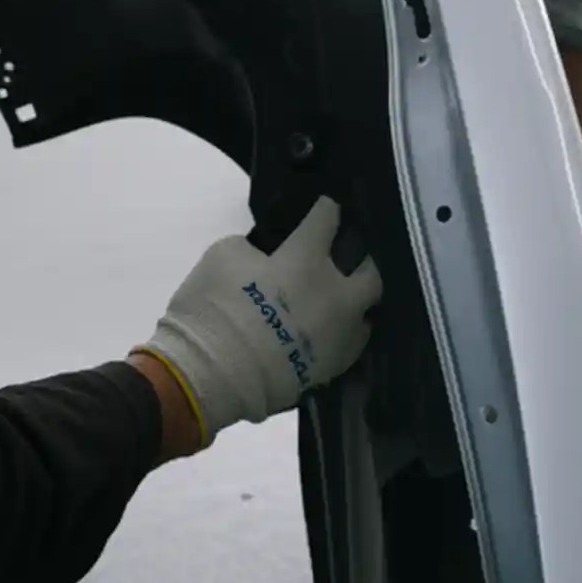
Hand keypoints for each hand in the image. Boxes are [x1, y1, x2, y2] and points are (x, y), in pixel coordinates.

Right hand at [135, 197, 380, 446]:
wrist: (211, 374)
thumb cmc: (213, 308)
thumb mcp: (224, 256)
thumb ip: (256, 250)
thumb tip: (268, 260)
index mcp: (308, 260)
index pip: (327, 221)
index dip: (327, 210)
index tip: (327, 208)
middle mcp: (336, 296)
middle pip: (370, 272)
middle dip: (364, 261)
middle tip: (351, 260)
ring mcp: (339, 336)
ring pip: (366, 315)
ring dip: (355, 304)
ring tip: (340, 303)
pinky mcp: (332, 368)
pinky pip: (348, 346)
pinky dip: (341, 335)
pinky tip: (327, 333)